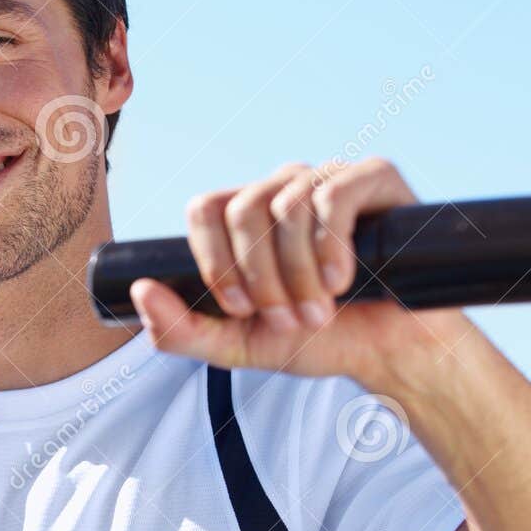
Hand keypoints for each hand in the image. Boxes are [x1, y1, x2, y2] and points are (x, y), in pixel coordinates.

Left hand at [129, 158, 468, 384]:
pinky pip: (333, 196)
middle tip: (289, 320)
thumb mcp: (237, 346)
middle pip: (243, 209)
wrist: (391, 351)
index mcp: (246, 218)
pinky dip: (331, 247)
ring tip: (320, 311)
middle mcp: (282, 188)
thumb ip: (180, 330)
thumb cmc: (317, 339)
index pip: (204, 209)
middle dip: (261, 277)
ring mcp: (327, 179)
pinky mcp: (373, 179)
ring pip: (286, 207)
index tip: (239, 309)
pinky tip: (344, 281)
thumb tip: (139, 290)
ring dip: (299, 273)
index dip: (214, 260)